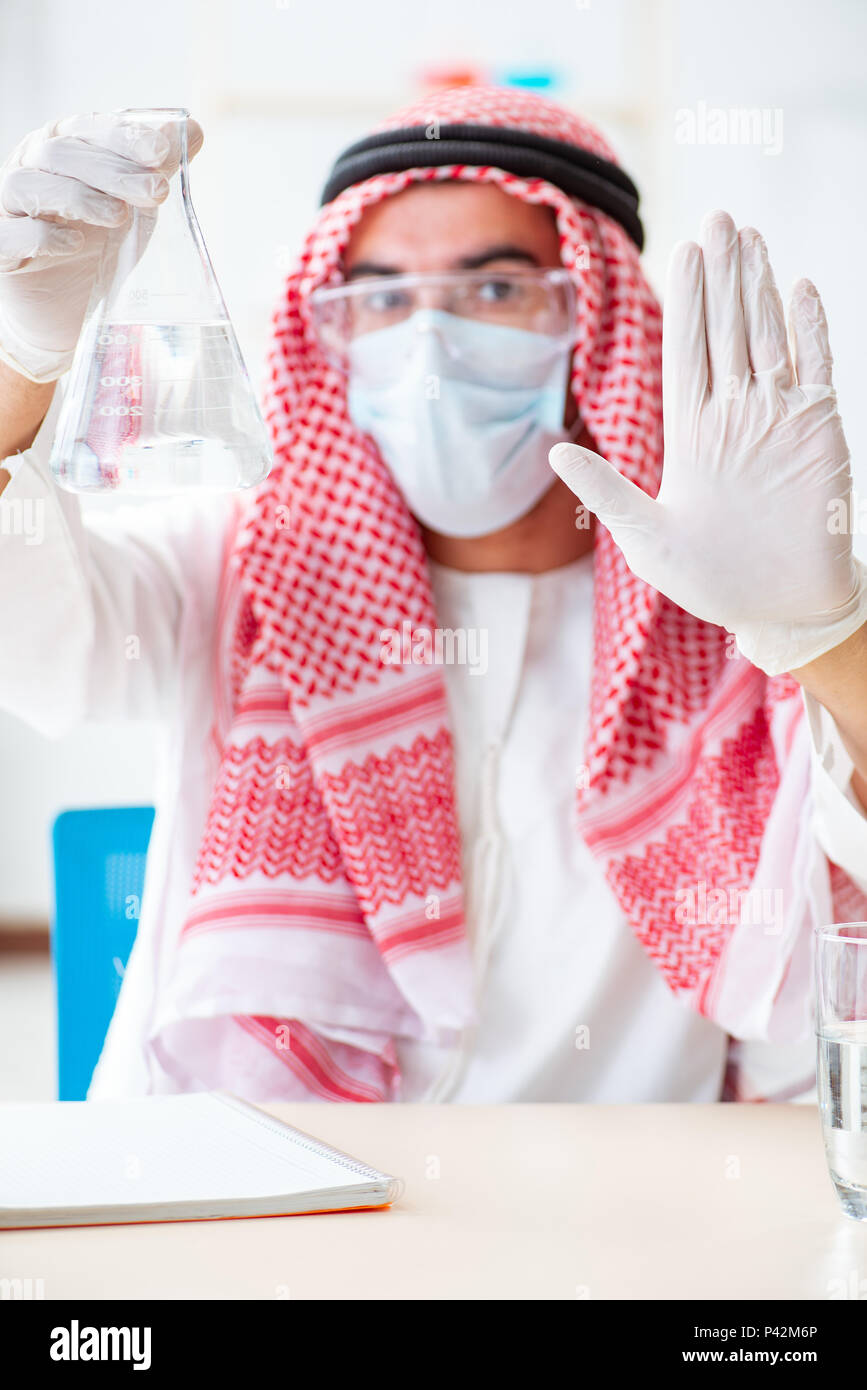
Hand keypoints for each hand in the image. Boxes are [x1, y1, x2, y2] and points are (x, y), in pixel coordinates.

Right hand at [0, 111, 203, 382]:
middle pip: (61, 153)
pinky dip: (41, 235)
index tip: (161, 154)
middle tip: (156, 193)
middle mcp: (30, 169)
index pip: (85, 128)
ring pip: (28, 183)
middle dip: (112, 170)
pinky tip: (73, 244)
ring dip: (78, 196)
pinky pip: (10, 233)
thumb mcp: (136, 208)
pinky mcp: (1, 249)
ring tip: (120, 216)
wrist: (66, 312)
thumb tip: (193, 129)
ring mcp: (9, 207)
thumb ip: (157, 170)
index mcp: (62, 150)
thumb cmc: (98, 249)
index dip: (122, 137)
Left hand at [550, 209, 866, 675]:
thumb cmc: (709, 581)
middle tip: (720, 218)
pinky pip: (814, 368)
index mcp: (690, 433)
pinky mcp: (818, 430)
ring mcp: (777, 418)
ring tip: (752, 238)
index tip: (683, 249)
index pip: (687, 351)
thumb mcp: (645, 537)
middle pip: (727, 330)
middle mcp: (733, 415)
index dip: (687, 301)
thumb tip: (555, 452)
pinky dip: (809, 330)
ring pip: (768, 337)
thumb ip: (606, 491)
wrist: (777, 609)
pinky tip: (798, 288)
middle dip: (723, 276)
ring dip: (760, 288)